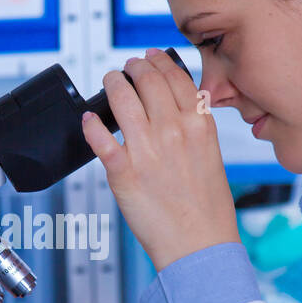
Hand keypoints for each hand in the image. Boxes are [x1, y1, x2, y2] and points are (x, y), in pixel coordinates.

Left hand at [82, 48, 239, 270]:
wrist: (199, 245)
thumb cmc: (207, 209)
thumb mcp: (212, 155)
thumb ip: (195, 127)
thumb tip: (177, 108)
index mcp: (199, 125)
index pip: (175, 77)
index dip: (158, 62)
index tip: (149, 57)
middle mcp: (173, 131)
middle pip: (147, 81)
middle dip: (133, 68)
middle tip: (127, 68)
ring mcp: (147, 149)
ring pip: (121, 98)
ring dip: (112, 84)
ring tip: (109, 82)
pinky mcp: (123, 170)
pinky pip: (100, 136)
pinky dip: (91, 123)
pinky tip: (89, 119)